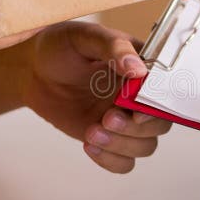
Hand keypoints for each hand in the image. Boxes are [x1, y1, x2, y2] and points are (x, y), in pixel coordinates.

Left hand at [22, 21, 170, 172]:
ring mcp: (126, 120)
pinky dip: (111, 160)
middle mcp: (140, 96)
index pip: (166, 91)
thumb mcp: (85, 37)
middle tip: (106, 118)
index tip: (137, 111)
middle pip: (161, 124)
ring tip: (91, 132)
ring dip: (122, 145)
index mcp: (143, 68)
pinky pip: (125, 162)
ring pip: (146, 146)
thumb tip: (138, 69)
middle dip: (135, 128)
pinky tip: (90, 146)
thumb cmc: (60, 47)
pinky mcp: (110, 138)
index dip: (158, 105)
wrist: (33, 71)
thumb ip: (113, 47)